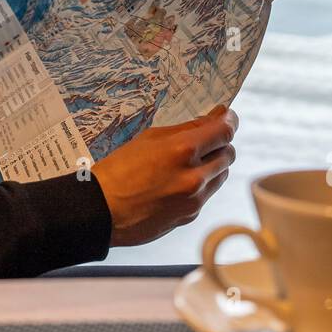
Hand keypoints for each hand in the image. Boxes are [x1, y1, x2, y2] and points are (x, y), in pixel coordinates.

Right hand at [91, 105, 237, 246]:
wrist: (101, 211)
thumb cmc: (118, 171)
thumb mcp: (149, 138)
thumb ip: (185, 129)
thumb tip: (212, 119)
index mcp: (182, 151)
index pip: (224, 131)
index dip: (229, 120)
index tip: (227, 116)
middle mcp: (194, 176)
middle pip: (228, 153)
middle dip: (221, 143)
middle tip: (206, 138)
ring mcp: (194, 199)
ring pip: (222, 175)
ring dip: (213, 164)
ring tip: (190, 161)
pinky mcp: (190, 215)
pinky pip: (207, 193)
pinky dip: (201, 183)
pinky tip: (178, 181)